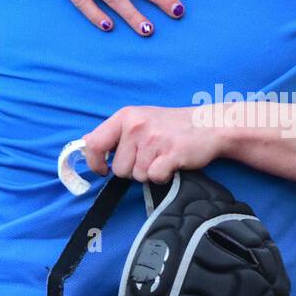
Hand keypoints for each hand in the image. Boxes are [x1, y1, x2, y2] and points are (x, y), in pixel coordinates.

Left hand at [82, 106, 223, 183]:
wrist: (209, 125)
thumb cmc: (172, 126)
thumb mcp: (140, 119)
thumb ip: (114, 132)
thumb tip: (86, 142)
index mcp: (126, 116)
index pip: (94, 144)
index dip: (95, 162)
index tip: (103, 169)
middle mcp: (136, 126)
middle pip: (119, 168)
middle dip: (133, 169)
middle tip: (151, 156)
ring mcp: (154, 139)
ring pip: (137, 176)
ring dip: (150, 172)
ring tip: (162, 157)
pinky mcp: (170, 153)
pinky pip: (154, 178)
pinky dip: (164, 177)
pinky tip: (172, 163)